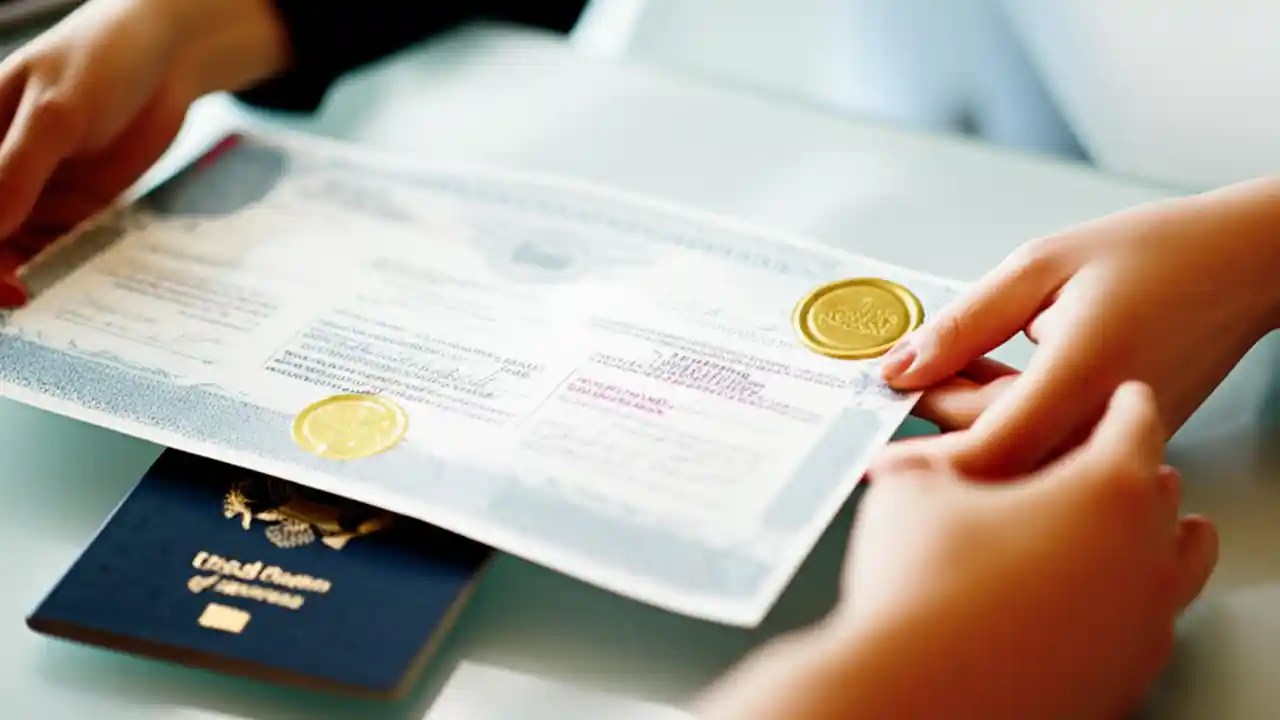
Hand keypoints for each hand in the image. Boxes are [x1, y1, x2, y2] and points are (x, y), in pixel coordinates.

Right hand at [0, 0, 288, 304]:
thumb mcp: (55, 114)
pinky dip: (67, 267)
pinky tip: (80, 285)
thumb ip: (18, 171)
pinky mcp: (77, 205)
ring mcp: (37, 189)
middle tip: (20, 298)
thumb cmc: (101, 61)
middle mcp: (0, 169)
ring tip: (46, 298)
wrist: (168, 57)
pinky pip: (62, 246)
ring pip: (16, 247)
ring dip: (28, 273)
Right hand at [698, 383, 1217, 719]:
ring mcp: (1143, 618)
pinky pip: (1144, 621)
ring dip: (1150, 536)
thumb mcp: (910, 493)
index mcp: (1106, 487)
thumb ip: (923, 466)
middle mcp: (1144, 551)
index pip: (1136, 422)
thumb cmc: (925, 589)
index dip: (1124, 401)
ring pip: (1177, 563)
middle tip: (1105, 458)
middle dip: (1135, 469)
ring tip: (1120, 528)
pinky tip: (1087, 596)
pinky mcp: (1124, 673)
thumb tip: (901, 464)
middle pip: (1165, 491)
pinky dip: (1125, 598)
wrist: (920, 693)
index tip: (1125, 394)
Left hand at [882, 177, 1279, 474]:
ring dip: (972, 418)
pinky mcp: (1122, 445)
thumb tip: (898, 368)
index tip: (877, 450)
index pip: (985, 450)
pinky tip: (1000, 374)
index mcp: (1081, 377)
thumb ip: (963, 325)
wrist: (1245, 266)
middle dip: (939, 418)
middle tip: (911, 369)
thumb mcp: (1040, 268)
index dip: (923, 461)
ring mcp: (1116, 444)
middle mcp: (1101, 426)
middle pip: (993, 455)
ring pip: (1019, 457)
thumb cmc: (1154, 254)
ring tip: (960, 360)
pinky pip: (1048, 449)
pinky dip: (1009, 419)